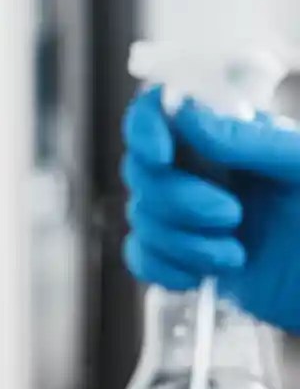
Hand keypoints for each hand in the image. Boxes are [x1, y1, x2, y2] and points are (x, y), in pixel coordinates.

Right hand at [122, 87, 299, 331]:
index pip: (161, 111)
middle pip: (141, 170)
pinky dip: (162, 269)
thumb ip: (247, 141)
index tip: (161, 156)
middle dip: (177, 200)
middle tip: (231, 216)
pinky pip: (139, 255)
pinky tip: (200, 277)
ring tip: (234, 257)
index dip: (146, 128)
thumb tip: (186, 115)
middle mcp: (199, 169)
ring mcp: (185, 214)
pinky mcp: (180, 256)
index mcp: (227, 136)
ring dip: (181, 243)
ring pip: (140, 216)